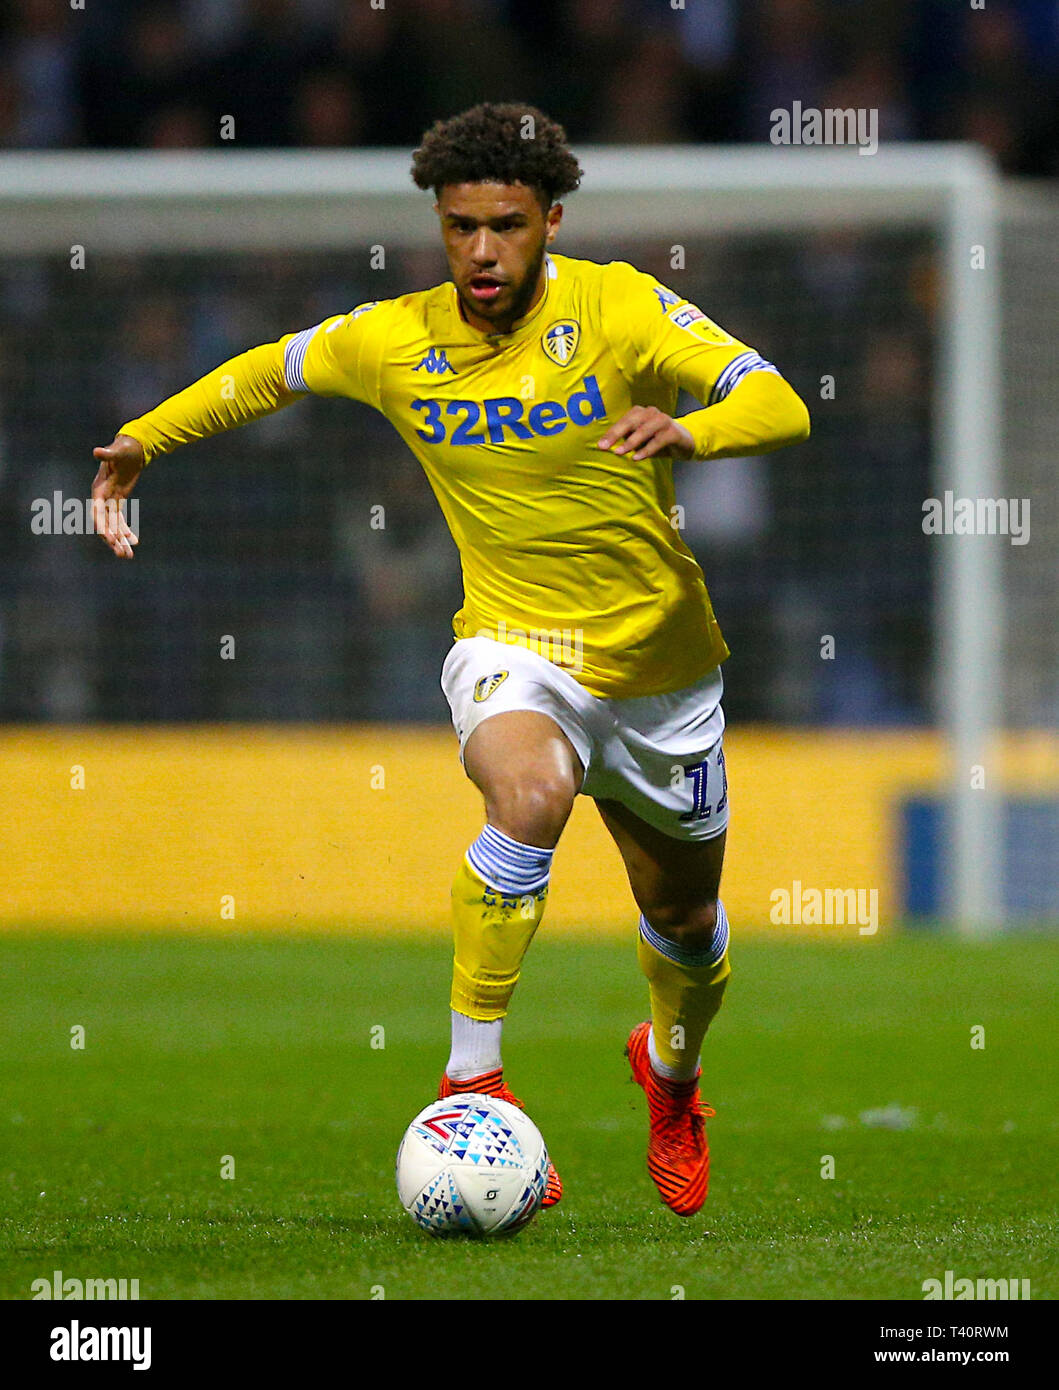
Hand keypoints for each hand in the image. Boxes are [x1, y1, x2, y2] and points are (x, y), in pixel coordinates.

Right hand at [91, 433, 143, 558]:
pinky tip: (134, 542)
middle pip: (105, 524)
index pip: (98, 512)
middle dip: (113, 540)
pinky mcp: (118, 501)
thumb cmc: (124, 448)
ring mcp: (109, 500)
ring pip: (112, 525)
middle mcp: (102, 497)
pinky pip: (119, 520)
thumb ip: (108, 454)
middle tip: (122, 555)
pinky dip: (126, 531)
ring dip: (119, 540)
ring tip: (127, 556)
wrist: (131, 447)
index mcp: (99, 488)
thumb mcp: (118, 450)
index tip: (111, 540)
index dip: (103, 526)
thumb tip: (96, 451)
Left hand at [597, 407, 694, 461]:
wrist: (685, 442)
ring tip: (620, 453)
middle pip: (631, 422)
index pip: (622, 421)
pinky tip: (637, 458)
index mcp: (640, 413)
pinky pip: (658, 441)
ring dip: (631, 442)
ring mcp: (663, 420)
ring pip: (644, 430)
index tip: (600, 446)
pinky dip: (647, 449)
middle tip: (605, 447)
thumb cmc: (657, 440)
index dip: (611, 433)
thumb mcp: (640, 440)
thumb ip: (626, 440)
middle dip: (616, 434)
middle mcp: (651, 413)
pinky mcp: (673, 432)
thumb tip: (607, 446)